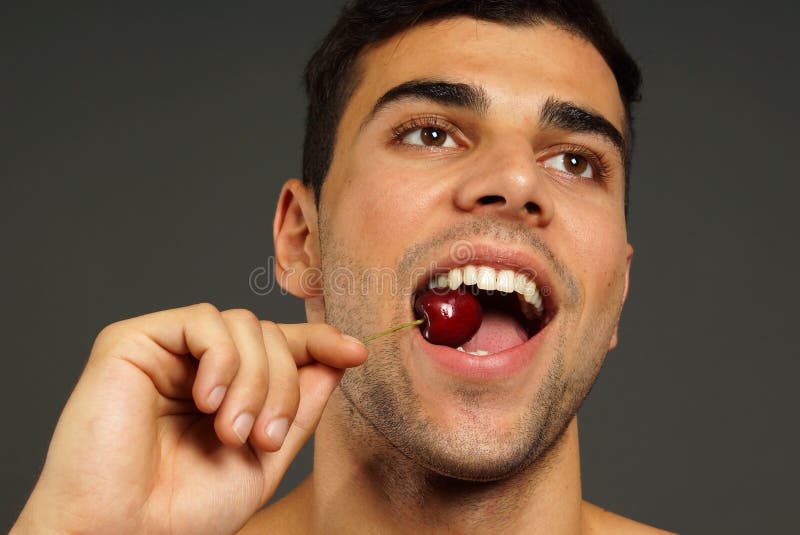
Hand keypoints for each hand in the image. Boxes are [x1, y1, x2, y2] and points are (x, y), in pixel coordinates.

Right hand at [12, 303, 366, 534]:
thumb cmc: (184, 509)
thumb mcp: (265, 456)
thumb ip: (300, 406)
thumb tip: (338, 358)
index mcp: (224, 389)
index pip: (279, 348)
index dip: (320, 343)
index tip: (356, 352)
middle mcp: (195, 365)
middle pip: (268, 335)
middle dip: (283, 385)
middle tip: (263, 439)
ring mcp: (165, 351)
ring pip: (243, 325)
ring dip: (254, 380)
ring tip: (233, 432)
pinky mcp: (132, 341)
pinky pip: (203, 320)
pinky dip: (222, 359)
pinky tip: (208, 401)